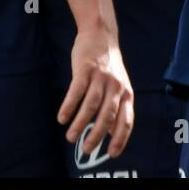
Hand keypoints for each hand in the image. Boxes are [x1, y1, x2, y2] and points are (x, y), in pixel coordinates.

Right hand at [58, 25, 133, 159]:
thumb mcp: (120, 85)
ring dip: (80, 124)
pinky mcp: (85, 69)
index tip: (111, 154)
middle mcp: (116, 87)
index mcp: (126, 93)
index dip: (120, 139)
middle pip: (107, 115)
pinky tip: (62, 118)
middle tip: (87, 150)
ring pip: (91, 105)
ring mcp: (101, 77)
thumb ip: (117, 107)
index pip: (126, 120)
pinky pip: (76, 92)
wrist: (101, 35)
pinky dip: (69, 106)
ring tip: (71, 138)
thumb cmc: (109, 65)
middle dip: (97, 135)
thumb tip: (113, 134)